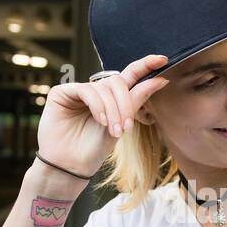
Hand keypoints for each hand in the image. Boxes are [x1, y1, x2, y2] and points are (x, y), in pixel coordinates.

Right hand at [36, 54, 169, 175]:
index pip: (130, 75)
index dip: (145, 65)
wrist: (72, 166)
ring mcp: (78, 90)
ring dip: (113, 110)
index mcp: (112, 97)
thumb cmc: (95, 148)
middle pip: (118, 81)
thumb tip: (161, 79)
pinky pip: (87, 90)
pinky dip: (97, 105)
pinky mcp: (62, 92)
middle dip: (126, 103)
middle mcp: (96, 91)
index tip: (163, 60)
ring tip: (114, 131)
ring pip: (104, 87)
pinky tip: (101, 121)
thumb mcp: (122, 124)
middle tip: (127, 127)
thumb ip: (137, 100)